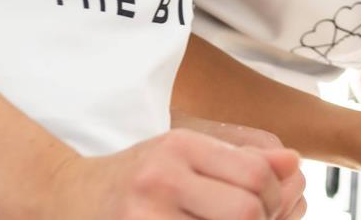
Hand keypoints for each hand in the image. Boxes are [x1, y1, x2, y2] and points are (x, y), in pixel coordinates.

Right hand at [45, 127, 305, 219]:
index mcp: (180, 146)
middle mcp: (161, 177)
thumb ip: (241, 158)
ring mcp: (144, 215)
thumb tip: (294, 162)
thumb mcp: (185, 154)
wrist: (66, 199)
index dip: (277, 200)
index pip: (257, 176)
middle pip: (245, 212)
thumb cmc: (135, 179)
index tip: (271, 210)